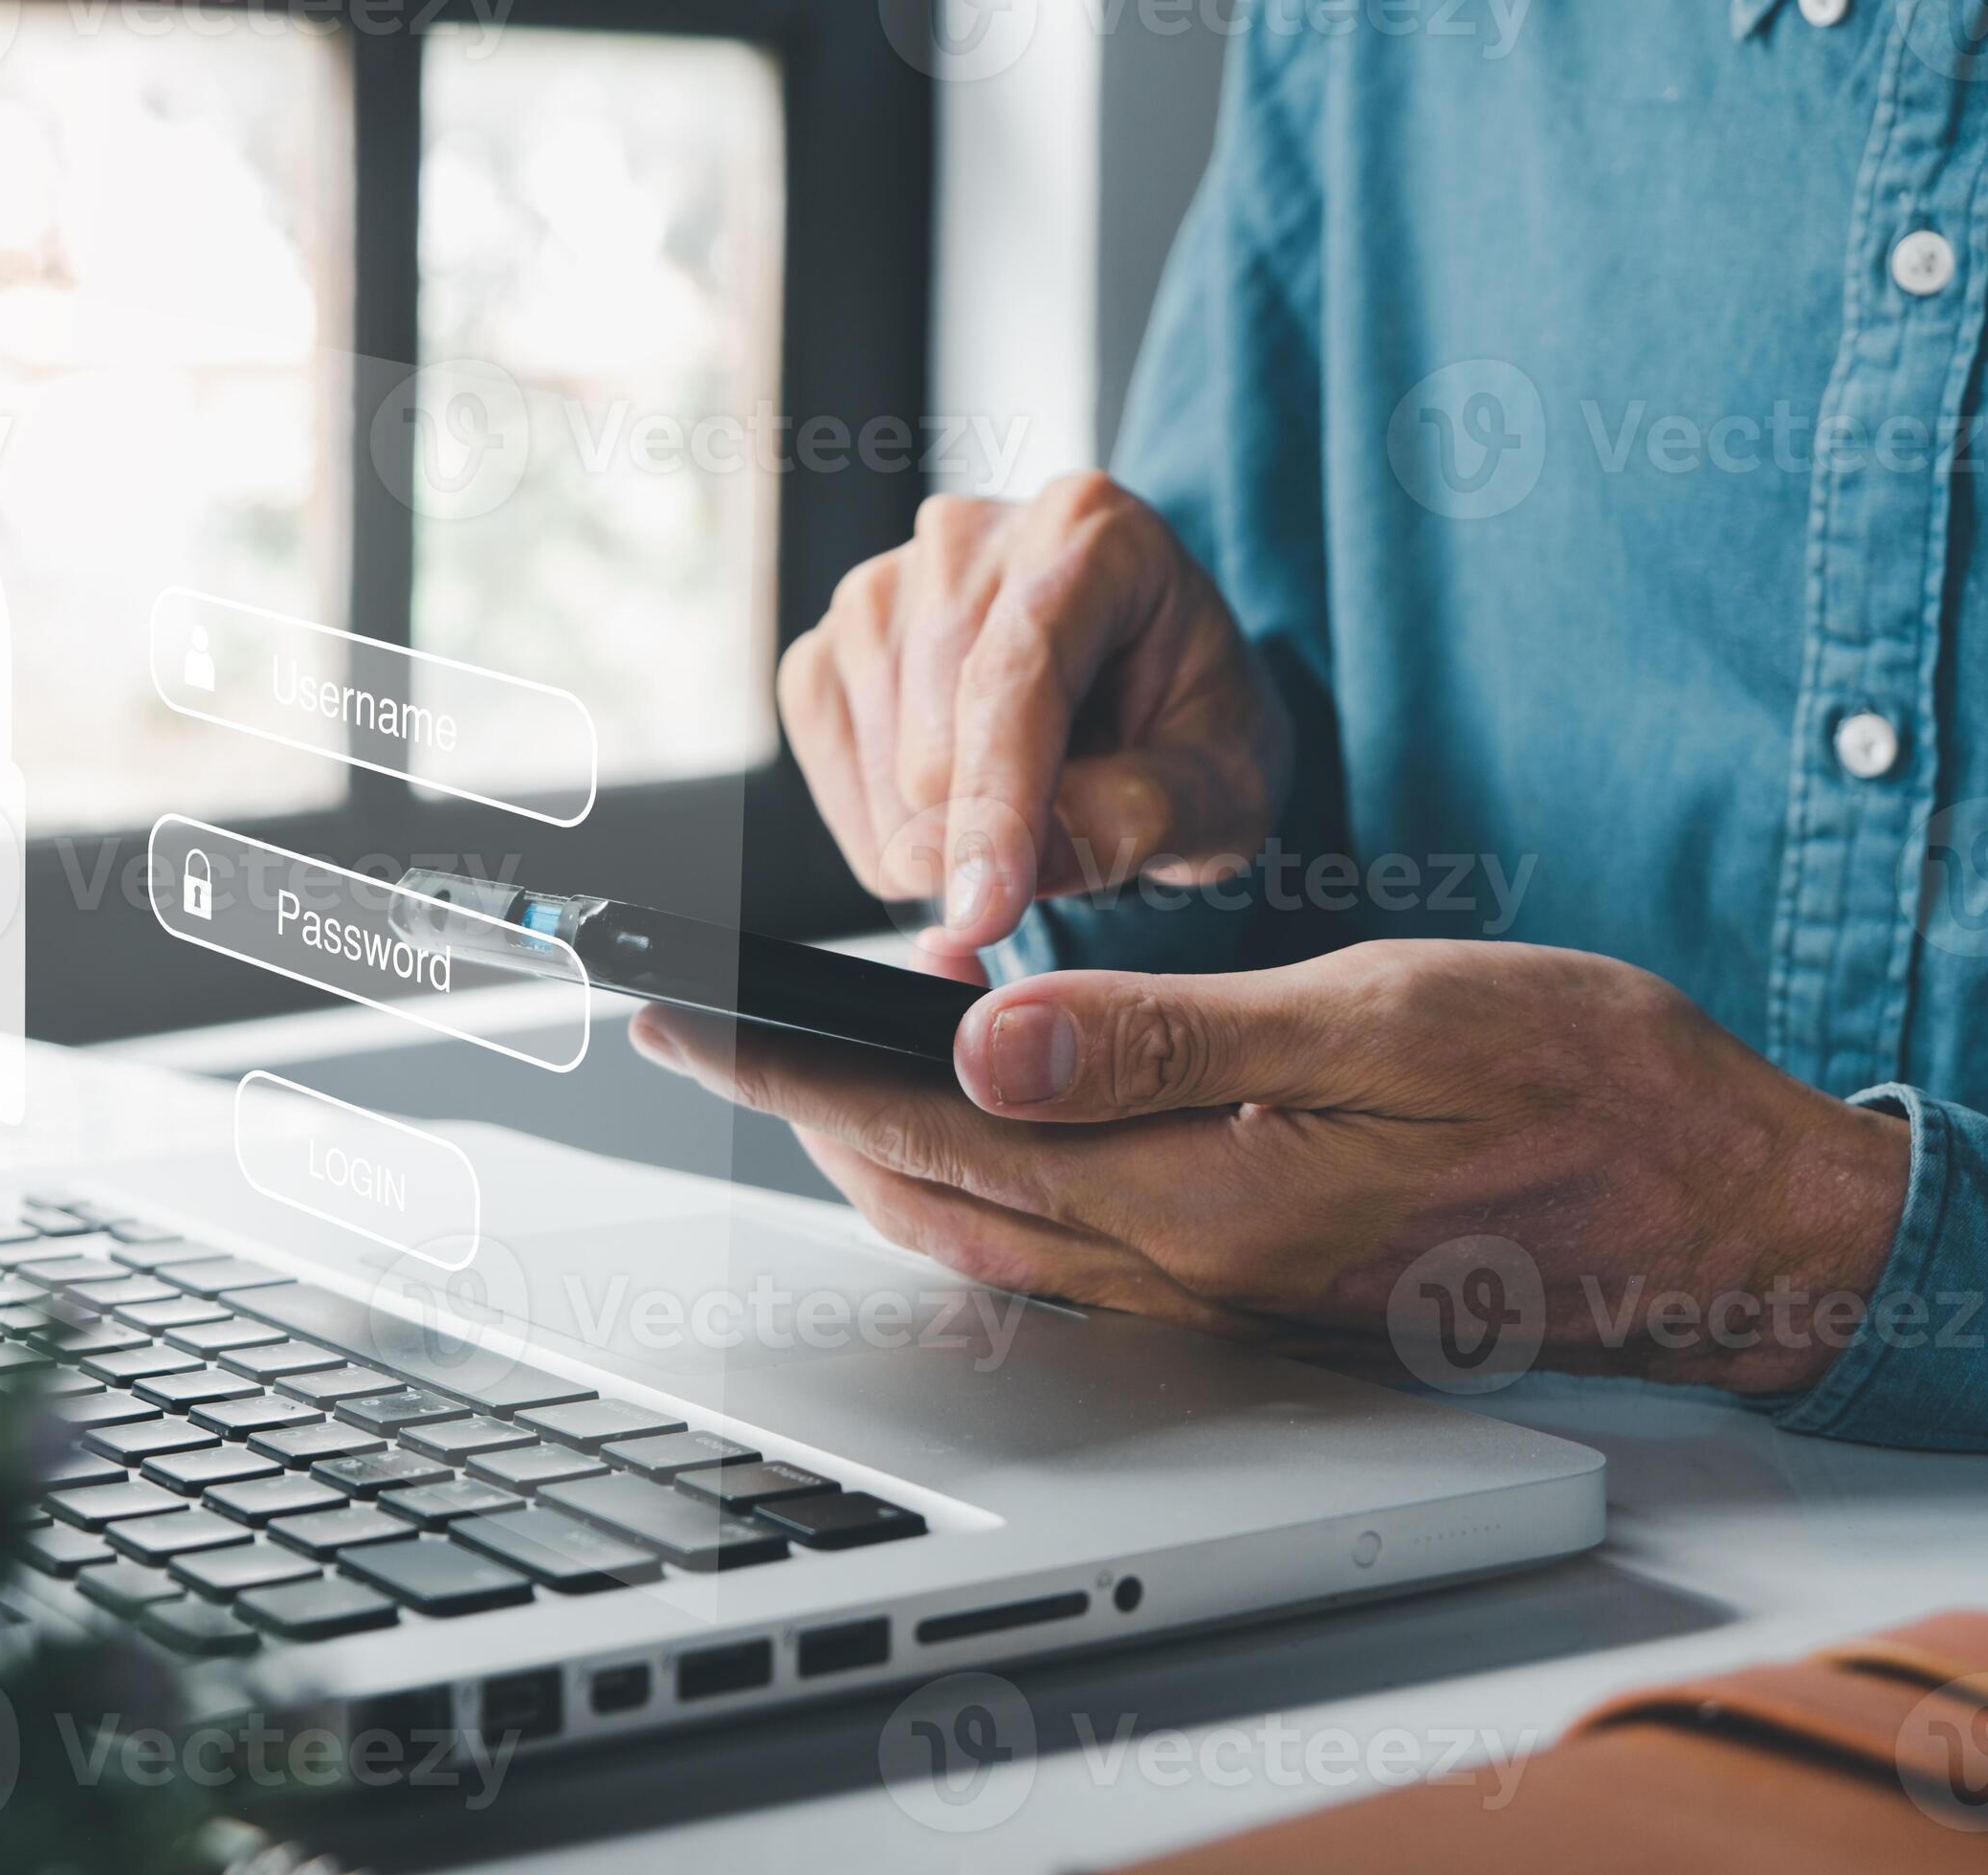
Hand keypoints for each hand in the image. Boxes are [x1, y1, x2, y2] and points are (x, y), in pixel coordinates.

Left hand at [630, 941, 1911, 1393]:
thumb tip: (978, 1043)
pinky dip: (964, 1190)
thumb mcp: (1376, 1022)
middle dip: (791, 1110)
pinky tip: (951, 1148)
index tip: (681, 1008)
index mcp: (1187, 1190)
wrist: (1711, 1207)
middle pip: (922, 1191)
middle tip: (695, 1032)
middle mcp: (1172, 1260)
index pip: (924, 1127)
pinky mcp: (1238, 1277)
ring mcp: (1202, 1285)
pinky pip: (1051, 1248)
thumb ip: (1167, 1039)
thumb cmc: (1572, 1087)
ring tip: (785, 1080)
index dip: (784, 1065)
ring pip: (975, 1229)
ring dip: (863, 1156)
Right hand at [782, 476, 1291, 951]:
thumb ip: (1143, 816)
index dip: (996, 803)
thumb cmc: (1190, 733)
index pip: (1016, 674)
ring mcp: (879, 591)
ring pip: (878, 775)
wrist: (1143, 705)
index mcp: (1090, 530)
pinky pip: (834, 784)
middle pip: (932, 746)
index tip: (986, 912)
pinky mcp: (825, 652)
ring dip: (945, 842)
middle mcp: (965, 537)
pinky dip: (889, 838)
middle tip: (1069, 832)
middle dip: (988, 837)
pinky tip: (958, 815)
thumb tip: (1018, 861)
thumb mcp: (1227, 789)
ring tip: (1024, 805)